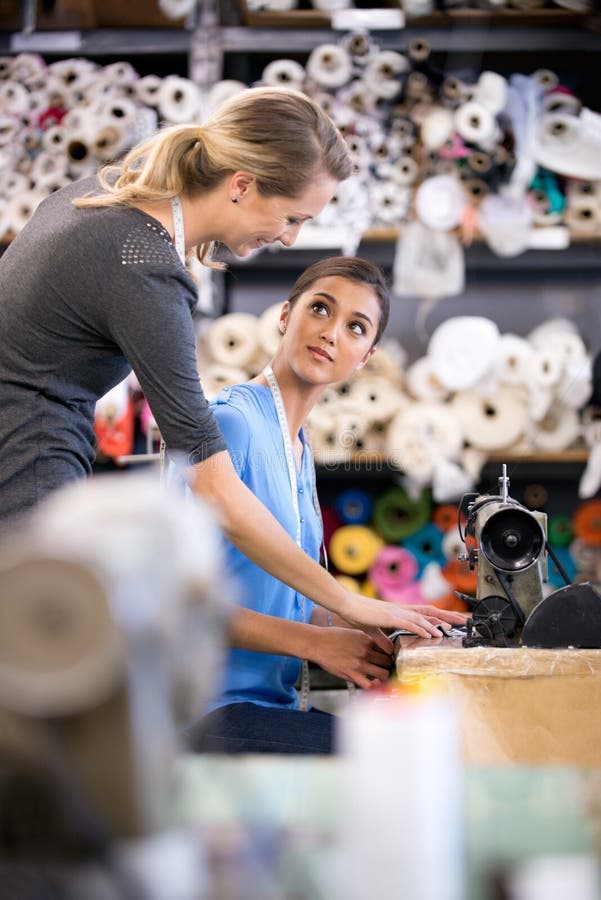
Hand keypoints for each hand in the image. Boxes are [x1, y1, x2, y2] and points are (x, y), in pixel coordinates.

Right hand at [311, 627, 393, 689]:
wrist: (317, 643)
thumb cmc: (333, 637)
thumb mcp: (354, 633)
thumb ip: (367, 640)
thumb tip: (377, 646)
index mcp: (367, 640)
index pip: (387, 649)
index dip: (390, 654)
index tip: (390, 658)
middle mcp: (365, 651)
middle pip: (388, 661)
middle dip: (389, 665)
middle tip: (388, 668)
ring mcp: (359, 663)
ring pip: (383, 673)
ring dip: (384, 676)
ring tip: (381, 676)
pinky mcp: (351, 674)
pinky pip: (369, 684)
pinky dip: (373, 686)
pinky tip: (373, 683)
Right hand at [339, 592, 467, 638]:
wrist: (347, 606)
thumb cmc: (359, 615)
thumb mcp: (374, 630)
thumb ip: (383, 639)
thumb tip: (391, 649)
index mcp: (400, 611)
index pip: (425, 612)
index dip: (440, 617)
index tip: (453, 621)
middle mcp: (402, 609)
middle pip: (430, 612)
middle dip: (447, 616)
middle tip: (463, 621)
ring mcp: (397, 612)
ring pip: (422, 618)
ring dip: (436, 624)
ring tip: (449, 631)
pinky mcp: (390, 617)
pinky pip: (409, 623)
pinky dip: (420, 628)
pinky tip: (429, 634)